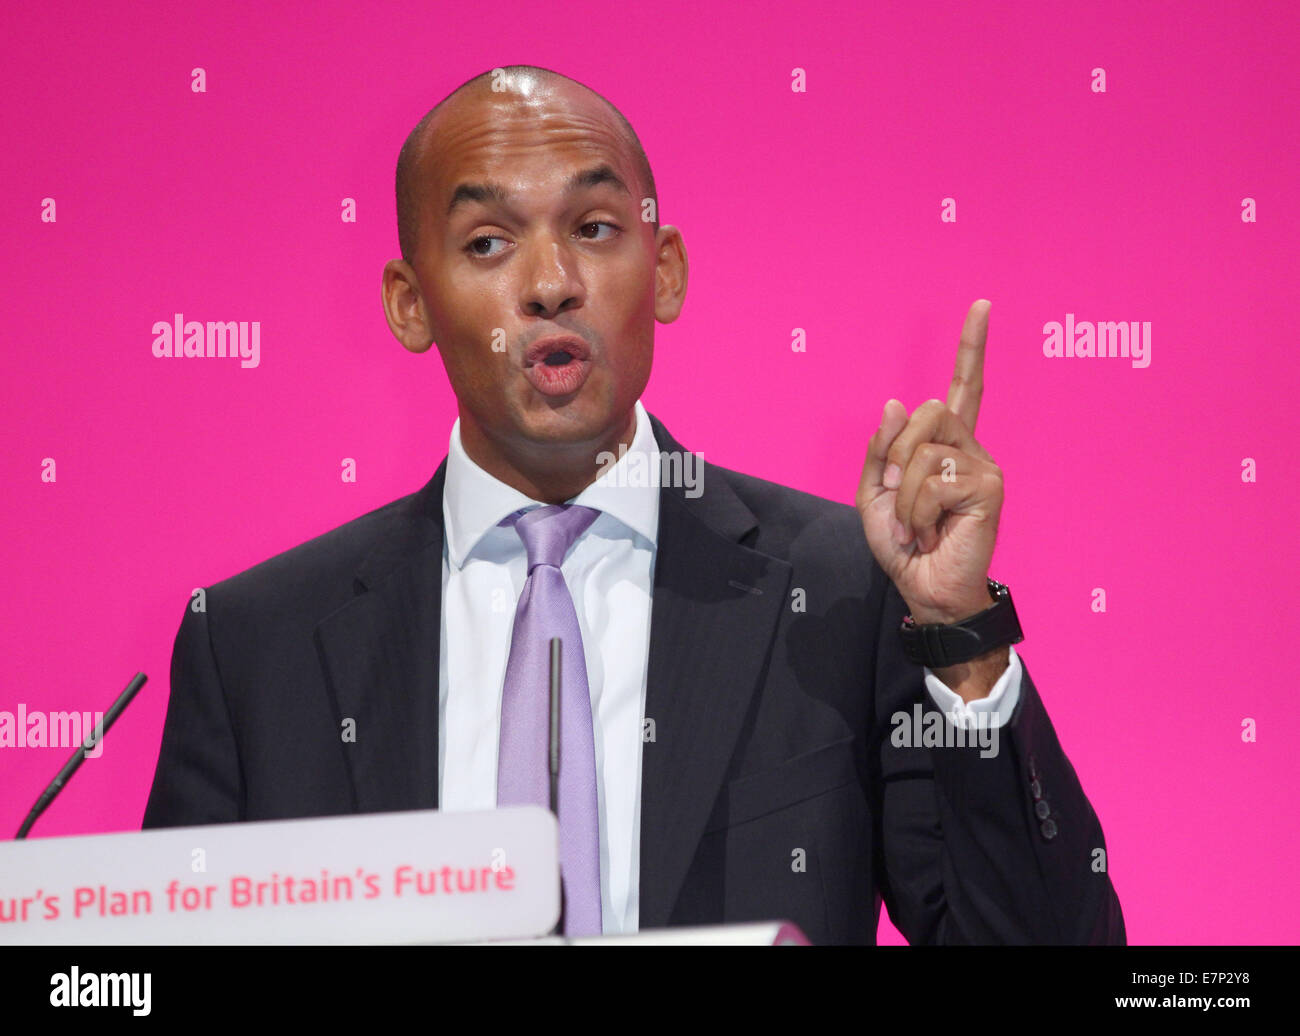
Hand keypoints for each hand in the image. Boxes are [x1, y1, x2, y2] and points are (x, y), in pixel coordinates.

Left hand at [856, 300, 1003, 625]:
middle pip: (925, 412)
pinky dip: (917, 511)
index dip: (971, 348)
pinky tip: (929, 533)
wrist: (924, 589)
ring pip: (925, 450)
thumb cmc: (903, 545)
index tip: (981, 305)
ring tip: (915, 525)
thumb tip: (896, 402)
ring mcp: (984, 466)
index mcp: (945, 446)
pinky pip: (935, 479)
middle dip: (895, 455)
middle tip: (896, 497)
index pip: (962, 388)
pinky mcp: (989, 487)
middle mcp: (970, 448)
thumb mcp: (875, 495)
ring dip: (904, 495)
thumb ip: (881, 450)